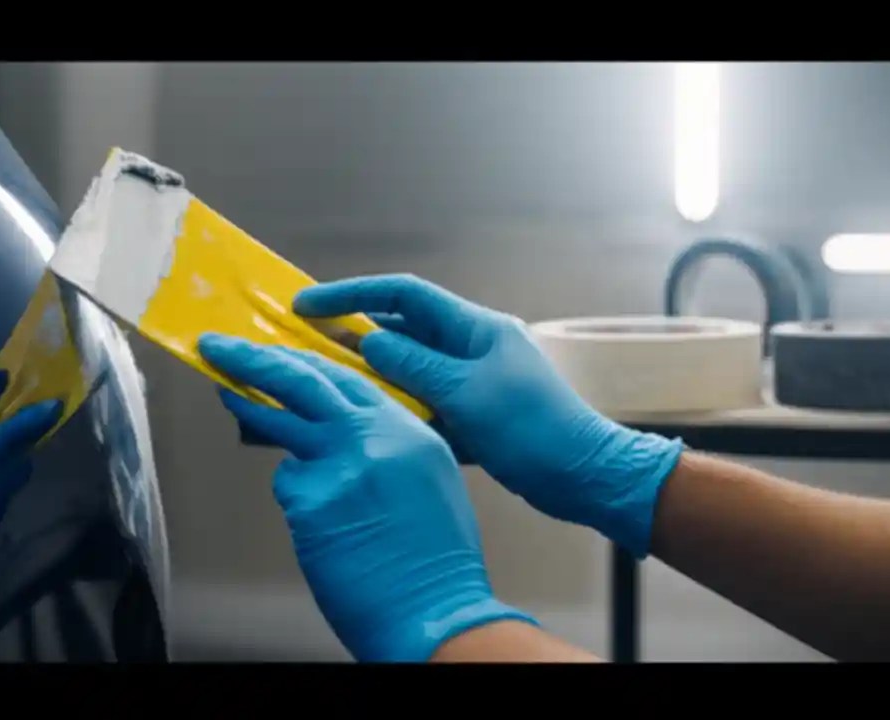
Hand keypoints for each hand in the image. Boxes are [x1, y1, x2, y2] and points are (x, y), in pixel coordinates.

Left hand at [199, 332, 537, 661]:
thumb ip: (389, 446)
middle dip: (255, 357)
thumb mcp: (429, 481)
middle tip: (221, 345)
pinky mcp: (311, 502)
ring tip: (224, 389)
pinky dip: (296, 494)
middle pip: (303, 381)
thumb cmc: (436, 561)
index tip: (279, 348)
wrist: (436, 613)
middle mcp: (373, 438)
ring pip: (282, 422)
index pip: (348, 377)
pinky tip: (319, 521)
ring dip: (246, 402)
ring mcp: (339, 467)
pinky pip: (288, 483)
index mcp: (408, 430)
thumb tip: (344, 433)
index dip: (306, 359)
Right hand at [294, 274, 683, 556]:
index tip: (306, 304)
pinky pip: (423, 404)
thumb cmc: (533, 430)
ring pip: (408, 370)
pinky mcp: (473, 417)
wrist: (584, 477)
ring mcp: (472, 383)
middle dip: (354, 334)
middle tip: (305, 344)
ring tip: (325, 384)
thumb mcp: (466, 393)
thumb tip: (369, 340)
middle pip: (401, 329)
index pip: (403, 295)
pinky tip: (365, 421)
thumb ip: (414, 365)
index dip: (352, 294)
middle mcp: (471, 348)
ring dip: (371, 375)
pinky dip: (395, 408)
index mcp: (475, 329)